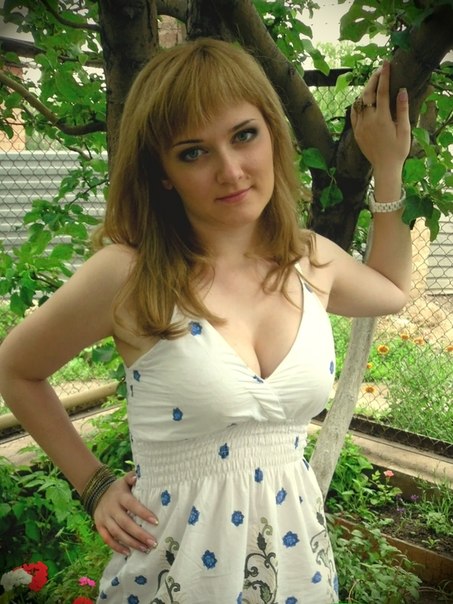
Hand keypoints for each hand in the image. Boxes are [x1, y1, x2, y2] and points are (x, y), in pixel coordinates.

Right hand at [93, 471, 158, 554]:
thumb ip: (134, 477)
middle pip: (125, 523)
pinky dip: (117, 547)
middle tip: (153, 542)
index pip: (133, 505)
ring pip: (117, 533)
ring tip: (145, 549)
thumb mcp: (125, 480)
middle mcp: (111, 508)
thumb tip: (141, 475)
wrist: (97, 491)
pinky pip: (107, 539)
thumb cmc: (120, 488)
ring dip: (131, 543)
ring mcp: (104, 518)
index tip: (156, 522)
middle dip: (140, 534)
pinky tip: (128, 552)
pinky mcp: (100, 527)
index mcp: (120, 496)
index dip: (143, 513)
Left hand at [351, 60, 410, 174]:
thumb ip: (402, 110)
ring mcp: (360, 127)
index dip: (384, 76)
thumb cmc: (398, 150)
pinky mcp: (356, 133)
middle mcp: (368, 121)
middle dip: (373, 80)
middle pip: (367, 94)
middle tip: (380, 70)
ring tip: (373, 84)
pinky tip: (362, 100)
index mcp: (382, 119)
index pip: (381, 92)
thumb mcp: (404, 130)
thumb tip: (402, 90)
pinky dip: (357, 104)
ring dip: (365, 91)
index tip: (385, 64)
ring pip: (358, 103)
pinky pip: (353, 114)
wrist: (384, 168)